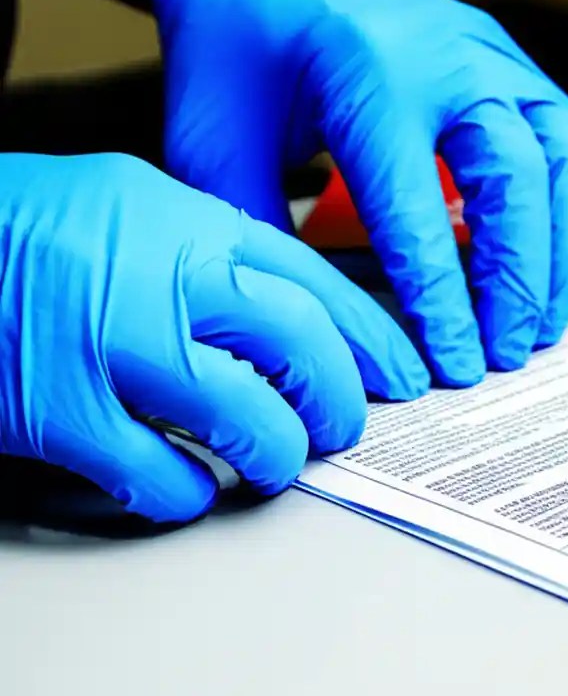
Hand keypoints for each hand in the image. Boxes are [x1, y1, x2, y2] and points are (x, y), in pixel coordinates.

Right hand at [0, 154, 427, 522]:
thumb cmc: (26, 226)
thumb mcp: (136, 201)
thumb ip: (213, 246)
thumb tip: (288, 304)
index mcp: (190, 223)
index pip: (316, 283)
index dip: (372, 338)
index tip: (401, 374)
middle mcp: (166, 280)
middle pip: (302, 350)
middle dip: (339, 400)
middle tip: (342, 427)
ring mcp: (118, 350)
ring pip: (249, 420)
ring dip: (276, 454)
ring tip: (275, 460)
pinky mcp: (67, 416)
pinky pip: (164, 478)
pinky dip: (189, 494)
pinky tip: (187, 486)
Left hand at [154, 0, 567, 384]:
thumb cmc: (238, 36)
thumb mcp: (221, 142)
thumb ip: (264, 237)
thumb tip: (318, 325)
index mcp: (370, 75)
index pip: (420, 210)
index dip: (442, 300)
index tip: (454, 362)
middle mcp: (446, 57)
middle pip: (516, 180)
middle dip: (518, 281)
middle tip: (507, 351)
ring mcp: (487, 52)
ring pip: (564, 157)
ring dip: (561, 250)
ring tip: (541, 319)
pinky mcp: (506, 60)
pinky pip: (566, 138)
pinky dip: (567, 208)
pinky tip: (548, 259)